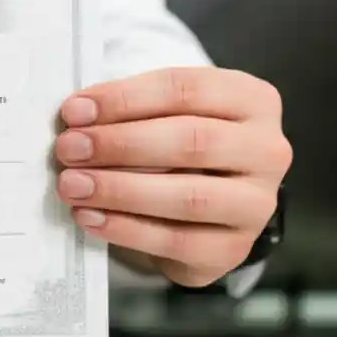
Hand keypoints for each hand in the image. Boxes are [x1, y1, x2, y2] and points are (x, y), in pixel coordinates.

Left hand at [54, 67, 290, 286]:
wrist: (209, 205)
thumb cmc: (177, 143)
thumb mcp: (165, 113)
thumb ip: (130, 109)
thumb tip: (76, 116)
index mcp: (252, 100)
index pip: (186, 89)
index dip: (124, 99)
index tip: (74, 111)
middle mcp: (267, 150)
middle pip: (190, 141)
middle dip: (120, 144)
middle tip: (69, 148)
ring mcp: (257, 204)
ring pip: (188, 197)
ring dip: (120, 190)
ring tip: (72, 185)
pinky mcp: (235, 247)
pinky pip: (177, 241)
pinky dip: (126, 229)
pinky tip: (89, 217)